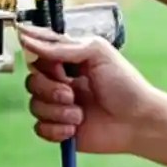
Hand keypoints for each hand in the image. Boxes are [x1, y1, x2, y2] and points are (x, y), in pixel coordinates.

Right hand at [17, 23, 162, 154]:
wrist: (138, 121)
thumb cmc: (124, 84)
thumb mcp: (96, 53)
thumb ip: (62, 47)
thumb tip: (28, 38)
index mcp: (69, 60)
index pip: (39, 53)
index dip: (38, 58)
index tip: (47, 64)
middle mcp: (61, 81)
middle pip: (32, 80)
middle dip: (48, 88)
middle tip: (70, 93)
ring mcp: (60, 106)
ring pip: (34, 105)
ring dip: (56, 110)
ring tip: (79, 114)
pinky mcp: (60, 129)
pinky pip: (40, 128)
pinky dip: (56, 129)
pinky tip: (75, 128)